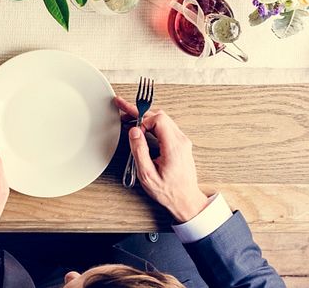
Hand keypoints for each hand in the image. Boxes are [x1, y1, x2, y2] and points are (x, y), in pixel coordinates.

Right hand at [114, 96, 210, 222]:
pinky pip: (166, 127)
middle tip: (122, 107)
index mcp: (174, 147)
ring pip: (163, 120)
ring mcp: (182, 142)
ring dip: (145, 117)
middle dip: (139, 112)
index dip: (142, 121)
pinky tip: (140, 127)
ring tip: (128, 117)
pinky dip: (151, 124)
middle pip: (160, 116)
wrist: (186, 200)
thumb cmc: (168, 191)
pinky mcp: (181, 145)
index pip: (159, 119)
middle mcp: (181, 141)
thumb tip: (134, 132)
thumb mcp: (147, 175)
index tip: (133, 130)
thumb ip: (140, 151)